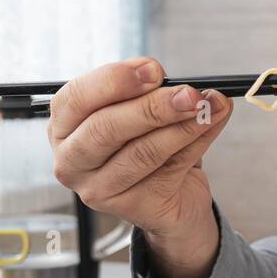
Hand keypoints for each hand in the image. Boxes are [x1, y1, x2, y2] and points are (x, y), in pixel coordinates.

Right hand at [49, 57, 230, 277]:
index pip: (77, 98)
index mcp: (64, 127)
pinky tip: (211, 124)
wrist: (174, 197)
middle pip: (106, 128)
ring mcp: (97, 189)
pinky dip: (195, 143)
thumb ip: (155, 94)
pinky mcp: (130, 208)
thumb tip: (191, 87)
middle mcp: (71, 161)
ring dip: (182, 126)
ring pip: (141, 152)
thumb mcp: (144, 112)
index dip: (116, 80)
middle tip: (190, 93)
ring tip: (208, 108)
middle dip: (153, 106)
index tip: (154, 69)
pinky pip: (168, 170)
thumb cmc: (149, 147)